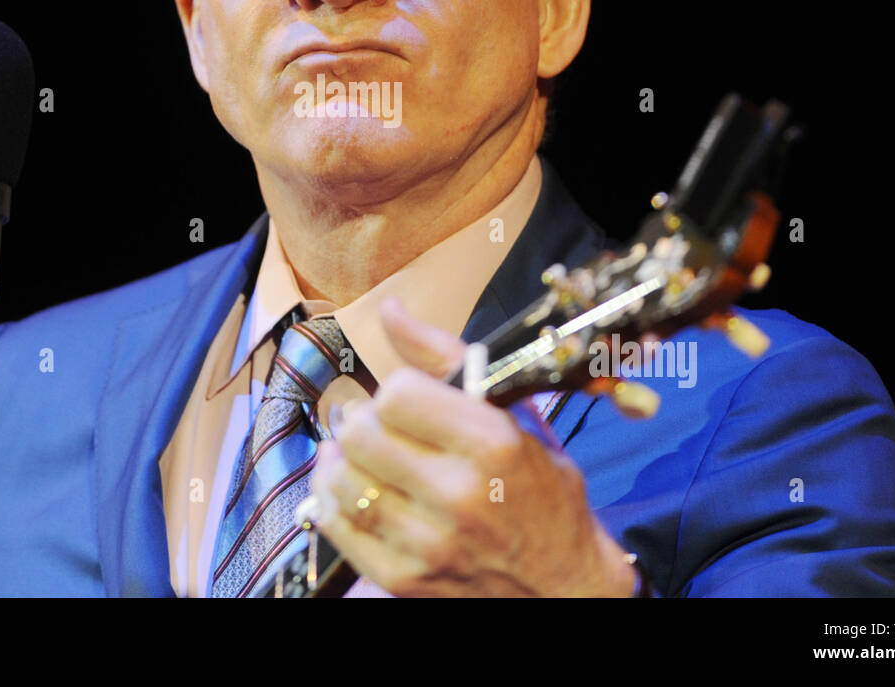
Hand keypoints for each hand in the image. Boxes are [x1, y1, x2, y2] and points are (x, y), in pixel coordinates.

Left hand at [310, 297, 636, 596]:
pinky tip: (353, 486)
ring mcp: (427, 544)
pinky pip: (334, 523)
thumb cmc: (542, 492)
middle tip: (377, 423)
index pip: (398, 394)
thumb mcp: (513, 416)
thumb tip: (390, 310)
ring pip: (340, 477)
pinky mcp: (402, 578)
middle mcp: (459, 496)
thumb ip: (446, 359)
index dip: (397, 390)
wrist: (562, 585)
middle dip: (364, 419)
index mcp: (493, 445)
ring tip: (362, 453)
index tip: (409, 400)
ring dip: (343, 456)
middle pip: (362, 433)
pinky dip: (333, 496)